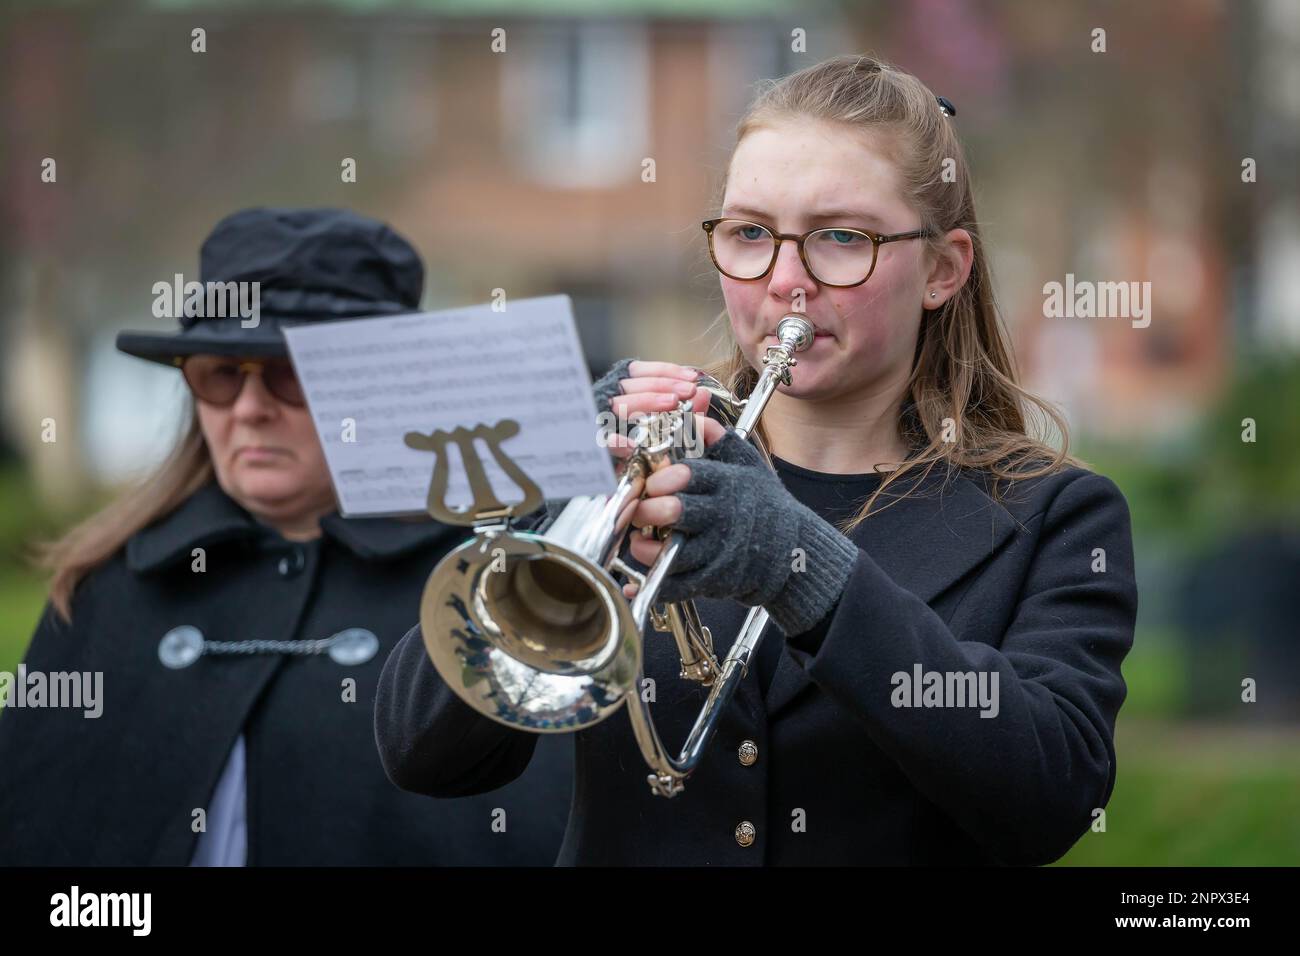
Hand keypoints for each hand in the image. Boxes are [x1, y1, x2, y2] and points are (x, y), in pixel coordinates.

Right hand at [593, 359, 714, 465]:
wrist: (612, 488)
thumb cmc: (645, 453)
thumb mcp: (669, 430)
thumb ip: (685, 412)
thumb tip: (704, 394)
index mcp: (620, 393)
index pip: (639, 372)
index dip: (666, 372)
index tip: (691, 379)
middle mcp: (605, 402)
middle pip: (630, 385)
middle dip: (661, 386)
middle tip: (685, 393)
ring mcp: (595, 422)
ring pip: (618, 405)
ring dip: (646, 402)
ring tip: (671, 405)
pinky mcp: (590, 447)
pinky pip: (601, 441)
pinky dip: (617, 441)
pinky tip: (635, 445)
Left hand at [620, 428, 859, 635]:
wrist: (793, 553)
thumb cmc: (763, 504)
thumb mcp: (749, 465)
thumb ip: (718, 439)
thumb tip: (693, 414)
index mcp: (729, 485)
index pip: (691, 475)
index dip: (665, 476)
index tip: (653, 481)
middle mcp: (723, 518)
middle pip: (676, 512)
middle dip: (648, 509)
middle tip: (639, 508)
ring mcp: (718, 552)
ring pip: (671, 553)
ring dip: (646, 548)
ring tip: (639, 539)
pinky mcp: (714, 581)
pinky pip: (676, 586)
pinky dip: (651, 587)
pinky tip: (634, 582)